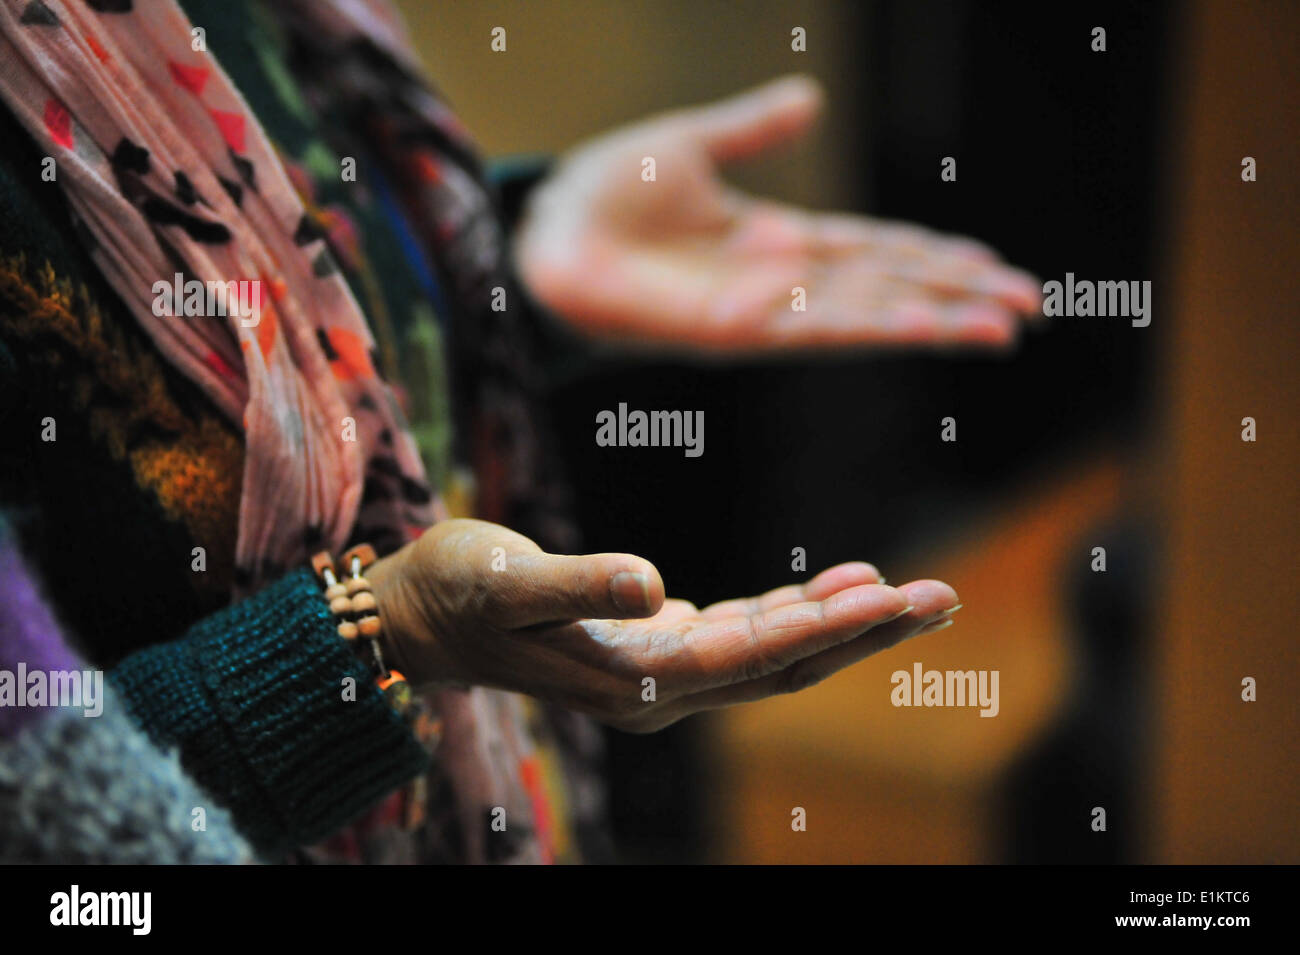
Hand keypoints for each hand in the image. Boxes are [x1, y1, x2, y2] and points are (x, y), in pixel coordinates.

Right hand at [369, 519, 960, 731]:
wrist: (422, 617)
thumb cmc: (457, 589)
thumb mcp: (508, 578)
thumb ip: (580, 582)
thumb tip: (653, 583)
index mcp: (635, 679)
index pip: (754, 656)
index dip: (828, 628)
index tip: (897, 596)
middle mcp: (662, 689)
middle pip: (785, 665)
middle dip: (865, 634)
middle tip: (944, 597)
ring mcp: (664, 672)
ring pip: (776, 653)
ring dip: (844, 624)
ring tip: (913, 591)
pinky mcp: (660, 645)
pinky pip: (748, 635)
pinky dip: (798, 611)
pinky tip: (839, 584)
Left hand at [515, 74, 1040, 352]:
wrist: (543, 232)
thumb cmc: (605, 196)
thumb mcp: (693, 145)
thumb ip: (754, 131)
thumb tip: (812, 99)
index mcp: (779, 240)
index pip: (877, 250)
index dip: (935, 258)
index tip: (994, 264)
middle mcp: (781, 282)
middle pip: (888, 289)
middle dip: (956, 296)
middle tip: (1029, 306)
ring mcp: (762, 310)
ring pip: (869, 315)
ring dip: (937, 321)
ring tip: (1004, 326)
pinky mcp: (736, 330)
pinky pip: (822, 327)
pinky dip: (881, 327)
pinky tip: (930, 327)